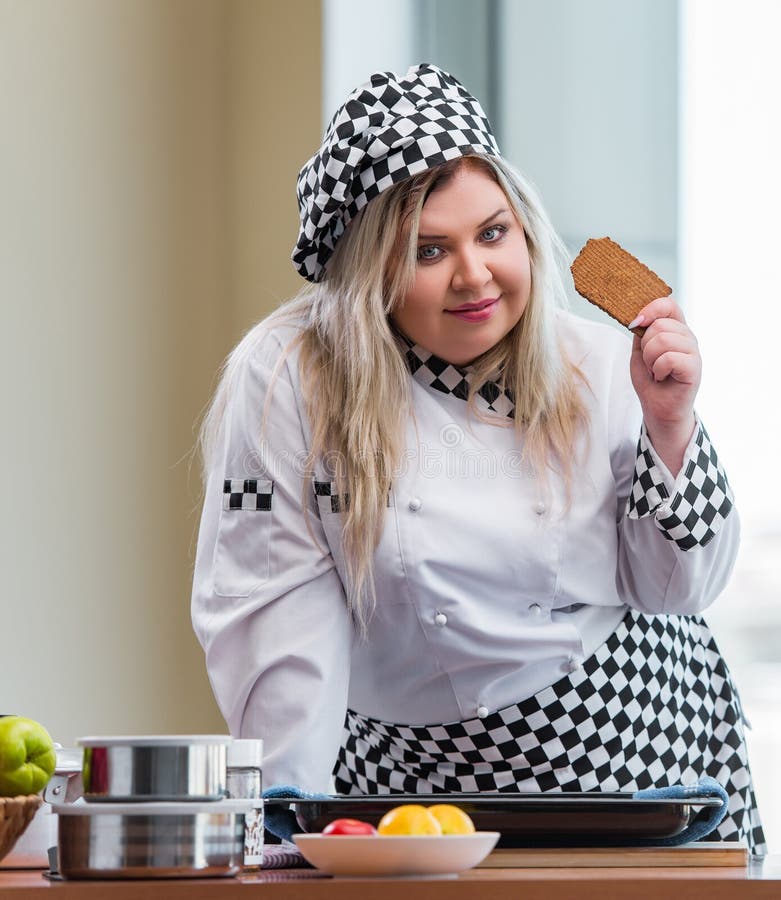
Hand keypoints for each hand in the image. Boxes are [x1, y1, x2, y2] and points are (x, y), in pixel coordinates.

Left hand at [629, 296, 700, 474]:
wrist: (659, 409)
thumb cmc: (651, 381)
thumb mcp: (639, 353)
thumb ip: (641, 333)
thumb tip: (639, 316)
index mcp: (675, 329)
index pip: (668, 304)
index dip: (651, 308)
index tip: (635, 323)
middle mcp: (687, 337)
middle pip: (659, 324)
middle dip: (645, 347)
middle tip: (650, 363)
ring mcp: (693, 352)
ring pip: (662, 339)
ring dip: (650, 359)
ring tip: (656, 371)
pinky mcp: (694, 368)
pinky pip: (669, 357)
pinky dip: (658, 369)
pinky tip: (662, 377)